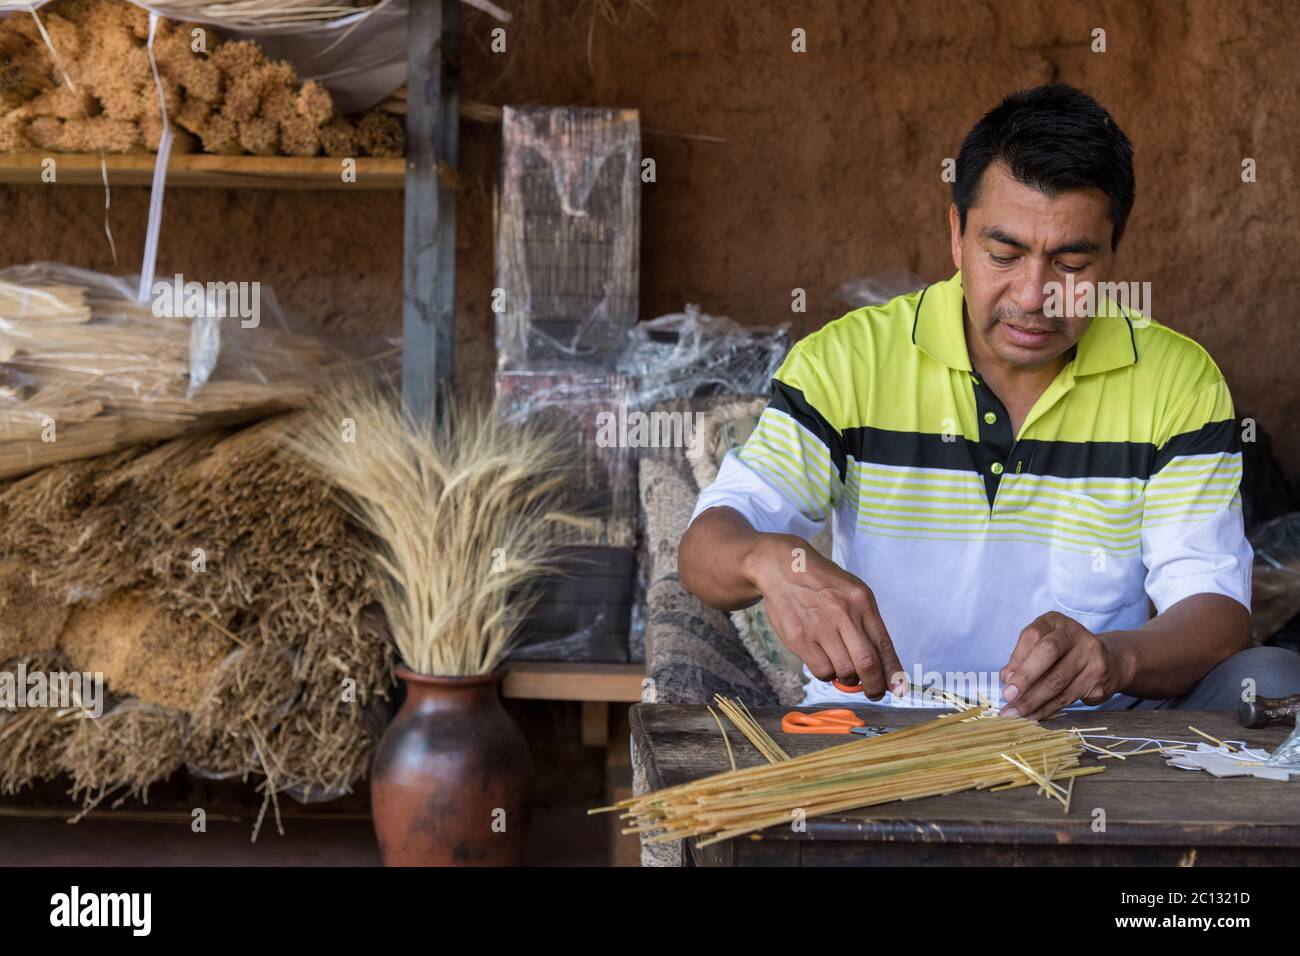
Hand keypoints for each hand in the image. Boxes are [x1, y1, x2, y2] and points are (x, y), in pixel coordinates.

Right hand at [746, 535, 907, 700]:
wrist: (784, 568)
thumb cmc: (822, 584)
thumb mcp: (852, 593)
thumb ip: (867, 624)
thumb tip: (883, 664)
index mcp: (861, 601)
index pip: (883, 644)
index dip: (893, 671)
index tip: (898, 689)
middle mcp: (843, 614)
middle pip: (866, 663)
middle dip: (874, 686)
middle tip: (873, 692)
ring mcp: (819, 627)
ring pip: (844, 671)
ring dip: (847, 678)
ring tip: (842, 668)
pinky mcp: (799, 638)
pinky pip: (821, 671)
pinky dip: (827, 674)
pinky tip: (825, 661)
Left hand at [999, 612, 1133, 719]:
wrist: (1111, 661)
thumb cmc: (1065, 654)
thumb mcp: (1044, 647)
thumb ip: (1024, 659)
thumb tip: (1006, 678)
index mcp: (1055, 622)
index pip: (1032, 635)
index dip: (1017, 658)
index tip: (1006, 679)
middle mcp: (1075, 634)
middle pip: (1048, 652)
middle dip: (1025, 677)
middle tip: (1009, 696)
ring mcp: (1091, 655)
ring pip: (1057, 681)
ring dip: (1032, 700)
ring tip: (1016, 712)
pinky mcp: (1099, 677)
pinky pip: (1067, 697)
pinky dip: (1047, 708)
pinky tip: (1033, 715)